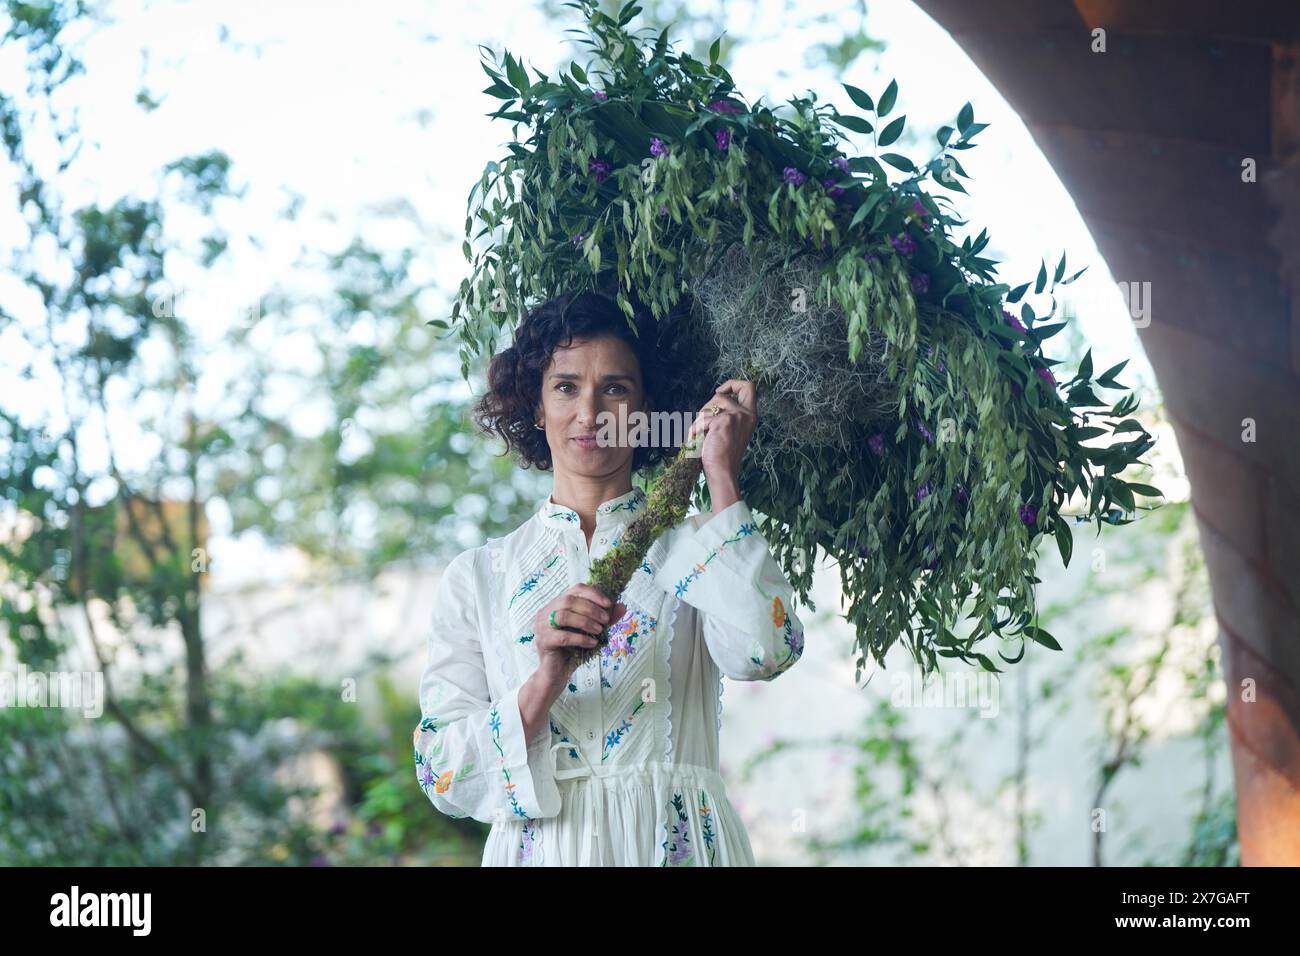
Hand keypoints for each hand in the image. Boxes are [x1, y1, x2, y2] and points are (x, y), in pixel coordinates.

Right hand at [532, 584, 625, 685]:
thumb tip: (622, 607)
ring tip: (599, 630)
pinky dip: (580, 638)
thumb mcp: (591, 632)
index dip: (593, 594)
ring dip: (585, 622)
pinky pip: (563, 636)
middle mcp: (546, 612)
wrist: (557, 674)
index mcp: (556, 605)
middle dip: (591, 609)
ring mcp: (541, 627)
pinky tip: (592, 643)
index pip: (575, 589)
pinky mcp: (543, 642)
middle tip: (605, 620)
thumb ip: (604, 619)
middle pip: (568, 601)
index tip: (609, 604)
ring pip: (564, 616)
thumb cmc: (573, 650)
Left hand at [687, 379, 755, 511]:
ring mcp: (736, 416)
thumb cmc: (723, 454)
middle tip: (703, 423)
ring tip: (699, 435)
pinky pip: (701, 420)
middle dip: (707, 406)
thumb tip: (716, 396)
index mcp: (751, 415)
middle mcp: (746, 414)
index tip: (719, 392)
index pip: (748, 387)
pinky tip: (695, 440)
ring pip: (708, 407)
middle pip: (721, 395)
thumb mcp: (731, 429)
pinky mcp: (723, 421)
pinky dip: (694, 430)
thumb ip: (728, 413)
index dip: (732, 384)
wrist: (723, 471)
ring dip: (699, 420)